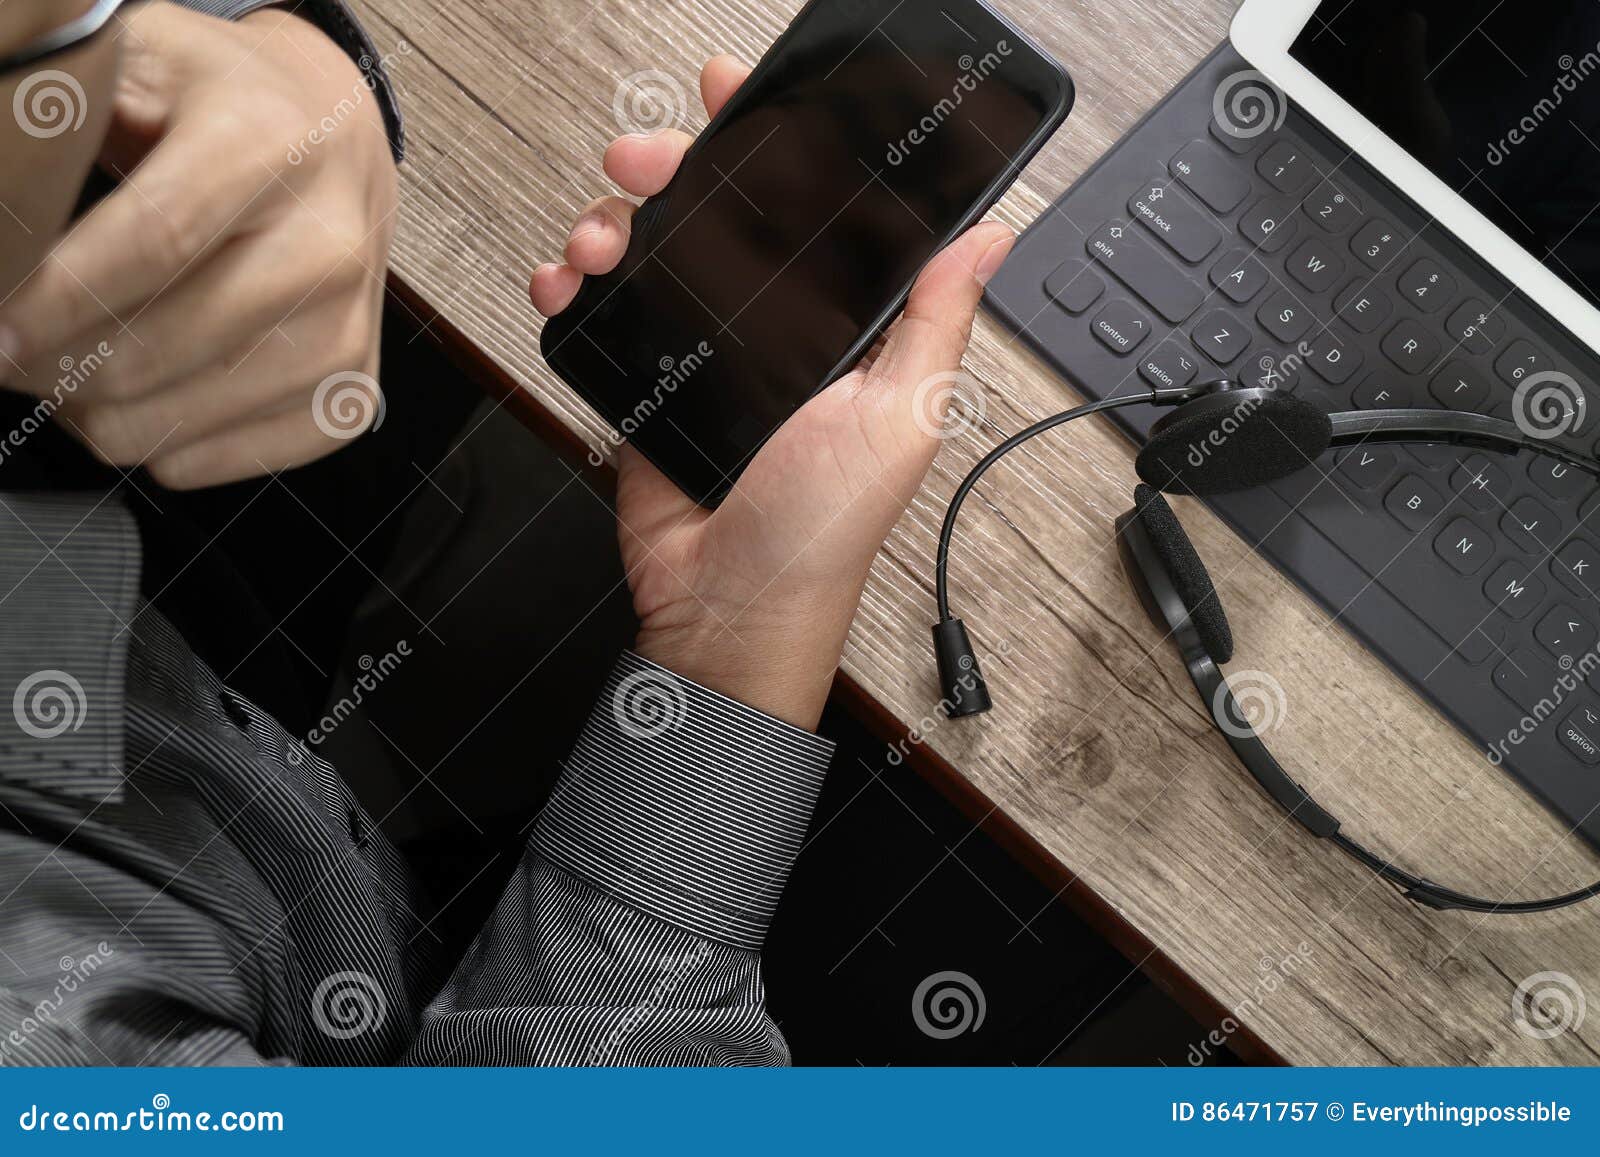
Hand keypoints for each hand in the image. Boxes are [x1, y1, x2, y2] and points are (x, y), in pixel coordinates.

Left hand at [0, 1, 396, 488]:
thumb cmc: (222, 106)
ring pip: (179, 423)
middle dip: (54, 366)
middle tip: (12, 351)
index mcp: (271, 144)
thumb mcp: (145, 62)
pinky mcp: (351, 393)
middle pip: (159, 349)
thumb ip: (69, 117)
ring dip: (95, 414)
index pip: (154, 240)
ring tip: (71, 369)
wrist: (342, 143)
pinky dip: (160, 444)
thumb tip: (2, 206)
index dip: (57, 299)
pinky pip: (222, 461)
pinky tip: (143, 396)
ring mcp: (348, 329)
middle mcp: (329, 244)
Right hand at [532, 55, 1012, 729]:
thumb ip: (935, 321)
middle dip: (676, 167)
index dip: (778, 143)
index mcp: (841, 323)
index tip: (744, 97)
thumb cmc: (820, 531)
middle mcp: (773, 326)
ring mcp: (704, 349)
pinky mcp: (649, 379)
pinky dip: (574, 284)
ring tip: (599, 240)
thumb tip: (989, 236)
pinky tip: (566, 283)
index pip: (813, 207)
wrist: (726, 609)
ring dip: (614, 221)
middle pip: (717, 212)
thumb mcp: (898, 417)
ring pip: (652, 248)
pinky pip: (606, 310)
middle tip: (644, 159)